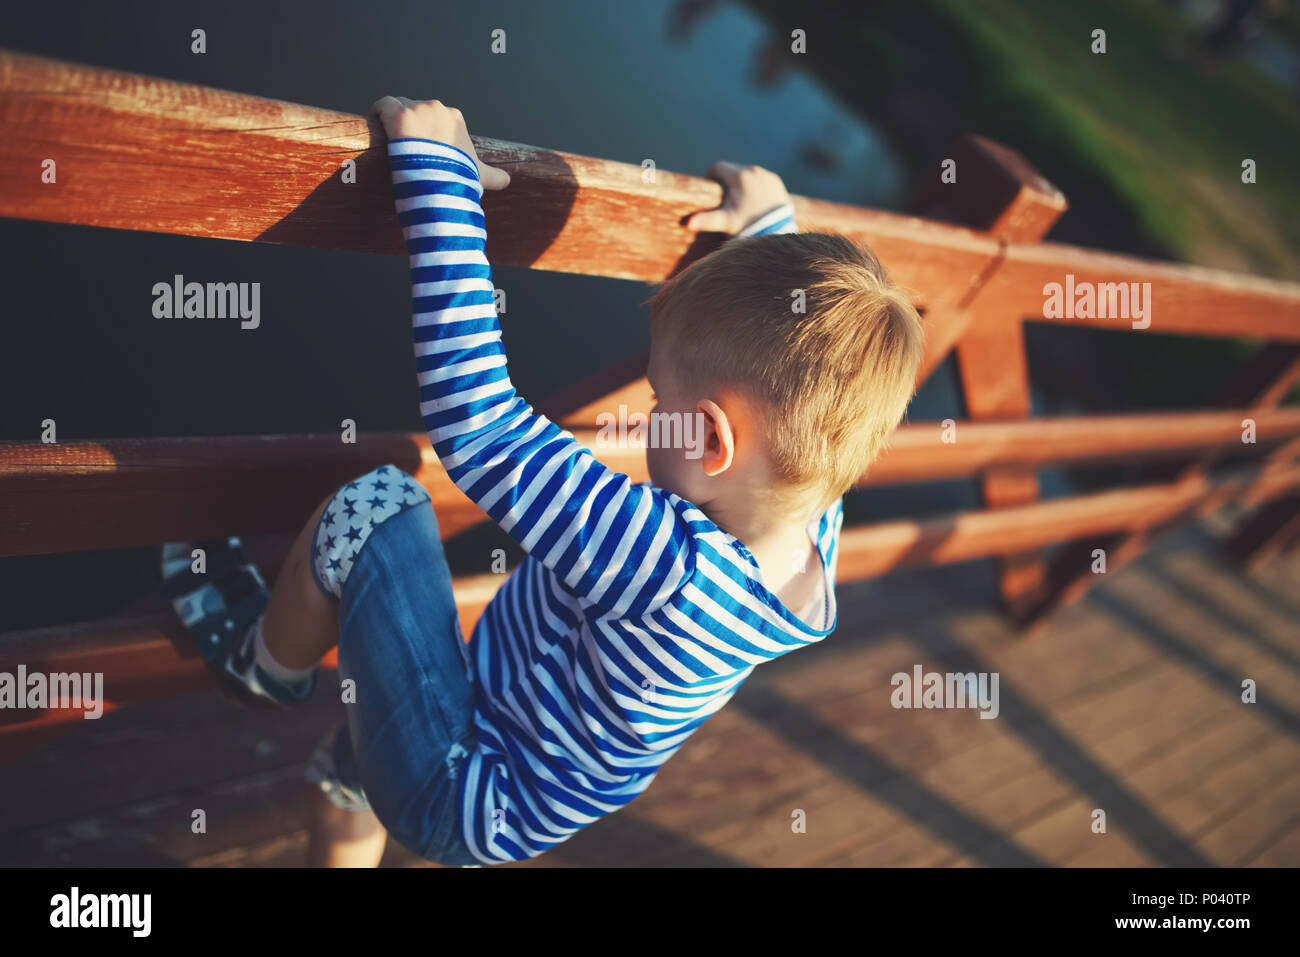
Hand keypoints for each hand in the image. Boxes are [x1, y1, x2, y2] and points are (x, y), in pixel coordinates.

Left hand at [370, 96, 510, 190]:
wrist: (444, 182)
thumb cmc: (461, 178)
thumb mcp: (479, 174)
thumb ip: (493, 175)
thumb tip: (508, 181)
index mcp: (455, 118)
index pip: (433, 116)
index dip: (424, 130)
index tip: (419, 148)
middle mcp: (437, 108)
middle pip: (415, 109)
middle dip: (410, 126)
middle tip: (403, 149)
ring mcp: (417, 110)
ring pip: (398, 107)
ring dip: (392, 122)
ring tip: (387, 143)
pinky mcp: (399, 116)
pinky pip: (383, 105)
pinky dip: (377, 114)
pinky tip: (374, 128)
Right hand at [685, 161, 789, 233]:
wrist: (777, 233)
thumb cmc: (749, 227)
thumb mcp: (726, 223)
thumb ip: (706, 220)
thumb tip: (687, 223)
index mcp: (740, 176)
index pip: (718, 167)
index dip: (710, 177)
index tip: (710, 189)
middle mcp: (754, 170)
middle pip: (732, 169)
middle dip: (726, 180)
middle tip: (723, 198)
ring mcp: (767, 175)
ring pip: (747, 173)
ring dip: (740, 182)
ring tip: (738, 200)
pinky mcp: (776, 182)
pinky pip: (760, 178)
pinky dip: (755, 186)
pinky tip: (753, 200)